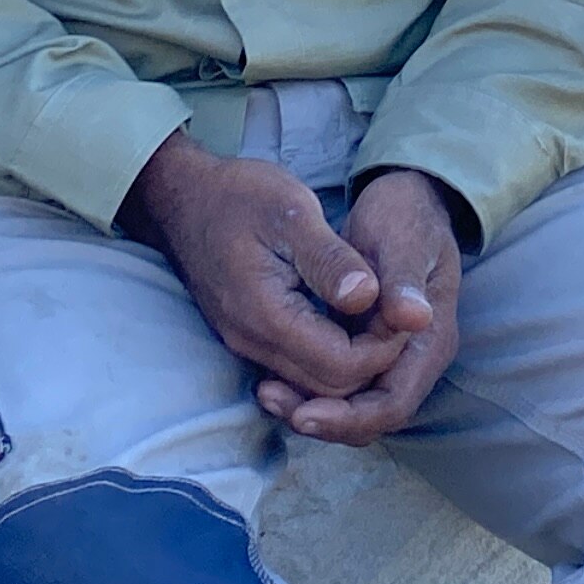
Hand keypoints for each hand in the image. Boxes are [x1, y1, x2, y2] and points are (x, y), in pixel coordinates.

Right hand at [118, 135, 419, 414]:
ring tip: (377, 315)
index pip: (342, 366)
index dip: (382, 347)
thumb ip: (329, 260)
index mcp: (266, 315)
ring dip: (354, 359)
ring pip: (315, 383)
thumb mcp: (291, 212)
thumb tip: (368, 297)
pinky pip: (298, 368)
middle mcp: (252, 343)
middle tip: (395, 315)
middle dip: (373, 359)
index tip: (400, 309)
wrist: (183, 199)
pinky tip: (347, 320)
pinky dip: (330, 354)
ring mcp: (247, 345)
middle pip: (331, 387)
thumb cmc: (239, 197)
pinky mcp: (248, 339)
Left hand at [258, 170, 463, 447]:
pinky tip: (274, 377)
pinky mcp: (368, 347)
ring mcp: (393, 357)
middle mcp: (414, 359)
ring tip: (267, 394)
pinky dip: (311, 389)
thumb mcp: (403, 239)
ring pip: (355, 408)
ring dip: (313, 407)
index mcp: (430, 340)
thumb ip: (404, 279)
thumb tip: (411, 319)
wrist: (407, 201)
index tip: (305, 413)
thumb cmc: (406, 217)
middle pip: (372, 418)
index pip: (392, 404)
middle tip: (273, 403)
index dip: (350, 417)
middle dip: (325, 421)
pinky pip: (341, 386)